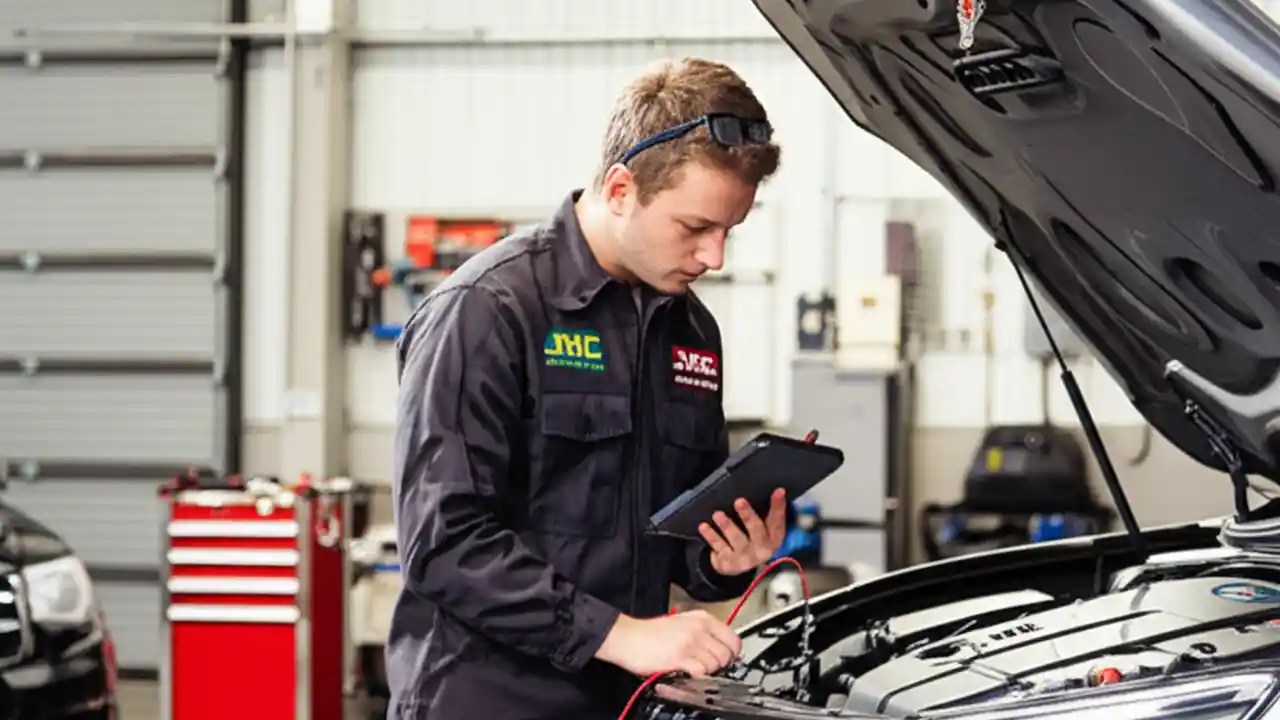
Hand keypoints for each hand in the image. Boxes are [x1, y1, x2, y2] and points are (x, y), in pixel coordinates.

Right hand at [595, 610, 741, 676]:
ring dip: (707, 671)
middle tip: (707, 666)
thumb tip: (719, 646)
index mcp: (701, 618)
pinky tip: (686, 671)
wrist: (628, 638)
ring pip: (716, 664)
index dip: (732, 653)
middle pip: (727, 654)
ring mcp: (690, 642)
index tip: (727, 659)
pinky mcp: (680, 657)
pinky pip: (701, 671)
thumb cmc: (650, 633)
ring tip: (693, 668)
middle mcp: (699, 628)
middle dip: (720, 665)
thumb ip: (702, 631)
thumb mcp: (681, 623)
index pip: (733, 638)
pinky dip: (696, 676)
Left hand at [699, 488, 786, 576]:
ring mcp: (744, 558)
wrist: (743, 566)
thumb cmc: (755, 538)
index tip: (779, 491)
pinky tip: (703, 526)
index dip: (779, 506)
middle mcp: (761, 549)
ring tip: (717, 514)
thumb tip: (775, 489)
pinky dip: (711, 536)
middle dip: (747, 515)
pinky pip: (718, 547)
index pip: (777, 520)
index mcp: (774, 538)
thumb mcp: (765, 529)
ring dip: (727, 526)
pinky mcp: (728, 563)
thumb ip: (769, 512)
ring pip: (736, 539)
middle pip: (756, 530)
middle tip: (738, 501)